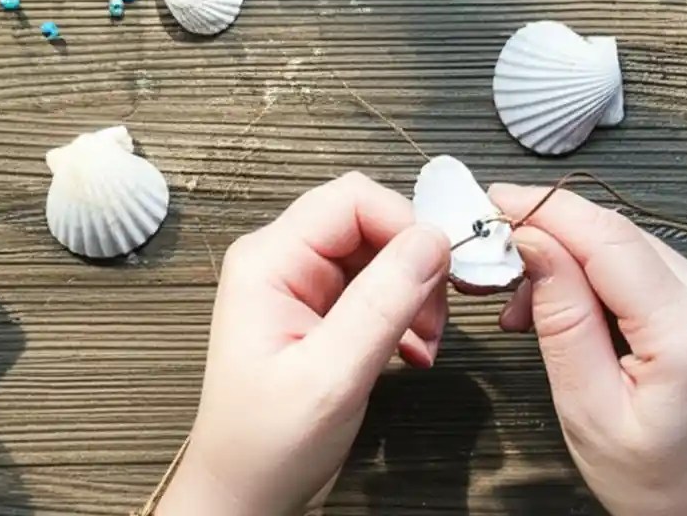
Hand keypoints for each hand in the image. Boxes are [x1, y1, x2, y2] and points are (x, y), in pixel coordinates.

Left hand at [156, 172, 451, 515]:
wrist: (246, 496)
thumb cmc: (265, 446)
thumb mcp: (330, 375)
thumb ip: (382, 304)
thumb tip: (432, 240)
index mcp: (269, 261)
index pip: (352, 199)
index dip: (405, 225)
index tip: (439, 271)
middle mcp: (286, 263)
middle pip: (374, 223)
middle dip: (417, 265)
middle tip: (434, 319)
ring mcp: (307, 287)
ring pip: (386, 255)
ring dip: (418, 295)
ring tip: (424, 343)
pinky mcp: (328, 313)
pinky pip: (384, 288)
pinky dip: (411, 315)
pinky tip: (415, 351)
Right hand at [489, 184, 686, 515]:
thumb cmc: (660, 484)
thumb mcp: (588, 411)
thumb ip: (561, 320)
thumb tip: (534, 244)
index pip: (609, 240)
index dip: (546, 211)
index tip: (495, 200)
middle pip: (618, 236)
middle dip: (550, 241)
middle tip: (495, 266)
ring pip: (630, 245)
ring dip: (572, 261)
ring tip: (529, 309)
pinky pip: (648, 265)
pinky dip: (601, 276)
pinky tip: (571, 306)